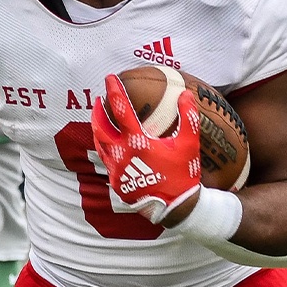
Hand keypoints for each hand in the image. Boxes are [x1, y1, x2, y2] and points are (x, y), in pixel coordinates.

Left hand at [91, 75, 203, 224]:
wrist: (175, 208)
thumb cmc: (183, 175)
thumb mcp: (189, 144)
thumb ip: (189, 117)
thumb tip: (185, 93)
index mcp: (137, 142)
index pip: (121, 109)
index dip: (114, 90)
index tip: (110, 77)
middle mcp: (121, 155)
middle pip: (100, 127)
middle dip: (97, 111)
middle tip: (99, 100)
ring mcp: (116, 170)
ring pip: (100, 145)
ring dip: (98, 130)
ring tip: (101, 121)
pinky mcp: (116, 183)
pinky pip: (107, 162)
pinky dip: (107, 149)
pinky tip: (112, 146)